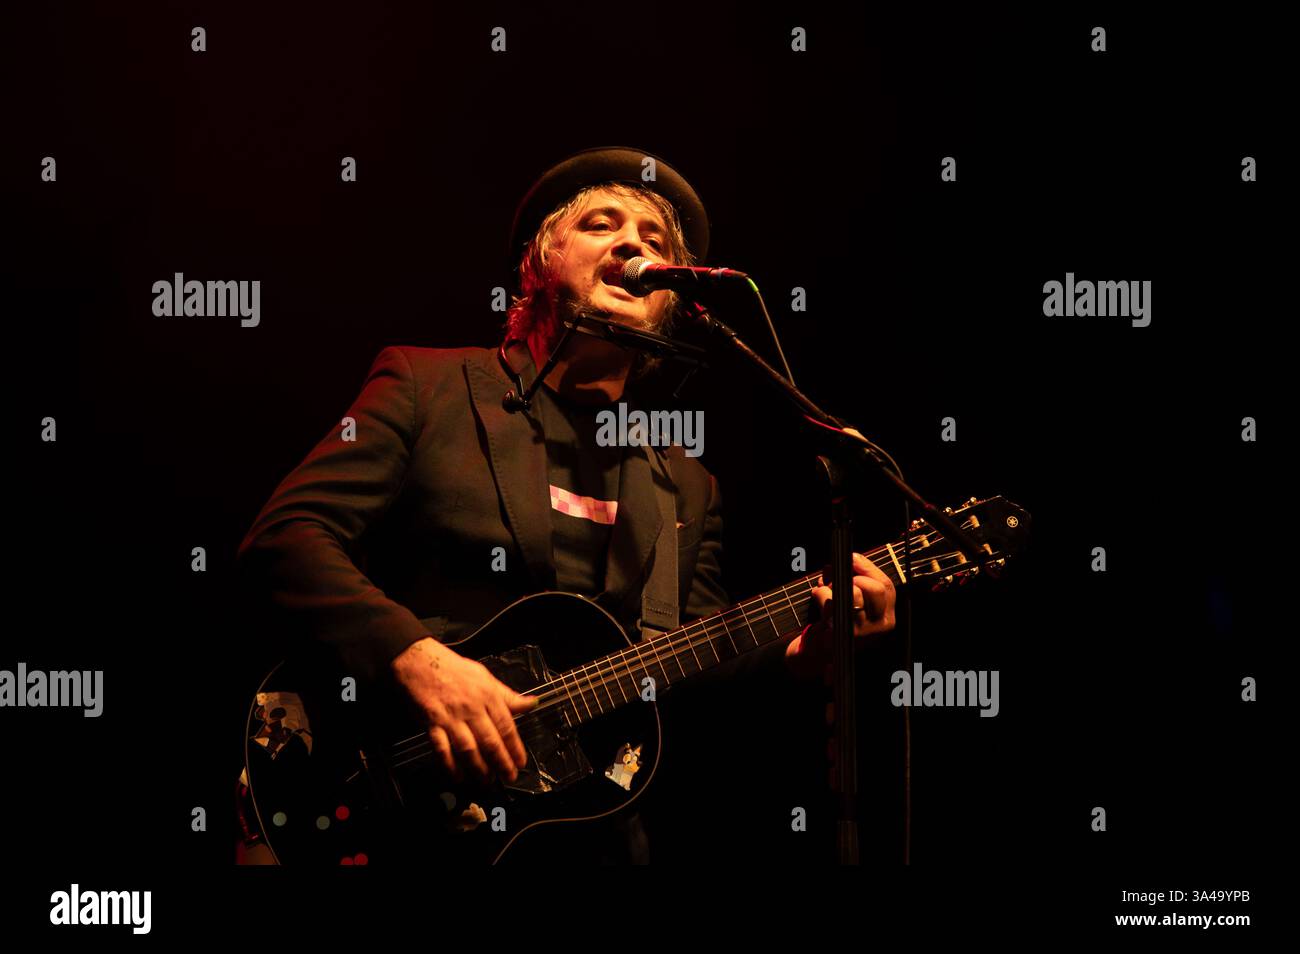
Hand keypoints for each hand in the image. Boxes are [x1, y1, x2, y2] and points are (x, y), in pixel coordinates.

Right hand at [390, 637, 537, 783]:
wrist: (420, 662)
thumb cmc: (453, 669)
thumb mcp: (486, 677)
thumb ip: (508, 696)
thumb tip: (532, 703)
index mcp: (487, 696)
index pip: (506, 726)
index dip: (515, 747)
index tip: (520, 762)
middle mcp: (471, 708)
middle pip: (490, 741)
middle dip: (501, 763)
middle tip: (509, 777)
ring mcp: (451, 717)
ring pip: (468, 748)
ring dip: (479, 768)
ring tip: (487, 781)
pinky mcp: (432, 724)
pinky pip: (442, 749)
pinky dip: (450, 765)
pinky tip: (458, 777)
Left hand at [785, 552, 895, 681]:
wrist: (813, 656)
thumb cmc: (832, 625)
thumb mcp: (847, 602)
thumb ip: (848, 581)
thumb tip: (840, 562)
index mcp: (885, 617)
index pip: (886, 587)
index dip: (868, 568)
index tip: (851, 556)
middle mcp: (879, 628)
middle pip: (875, 590)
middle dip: (851, 577)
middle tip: (833, 578)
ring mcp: (862, 635)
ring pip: (853, 595)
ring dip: (831, 587)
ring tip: (821, 589)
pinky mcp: (842, 638)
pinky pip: (833, 605)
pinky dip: (821, 595)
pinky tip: (817, 598)